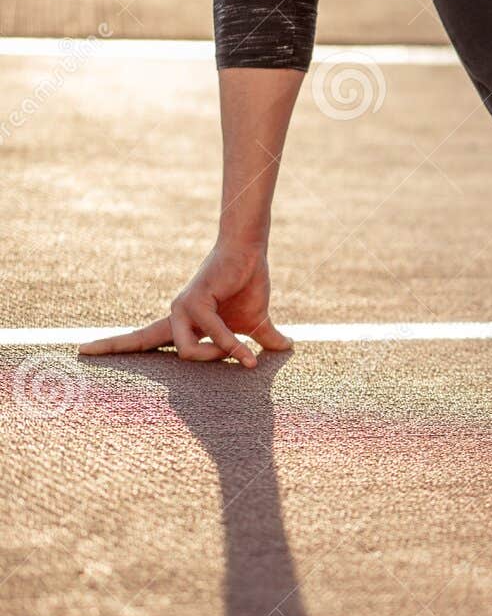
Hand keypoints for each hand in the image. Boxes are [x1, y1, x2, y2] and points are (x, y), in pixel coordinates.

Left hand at [78, 244, 291, 366]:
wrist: (251, 253)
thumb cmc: (249, 284)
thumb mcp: (255, 323)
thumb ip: (261, 340)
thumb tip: (287, 348)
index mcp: (182, 323)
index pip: (142, 338)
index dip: (114, 346)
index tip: (80, 351)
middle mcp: (174, 316)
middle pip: (146, 343)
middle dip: (168, 359)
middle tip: (229, 362)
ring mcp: (182, 308)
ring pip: (188, 351)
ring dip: (221, 358)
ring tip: (245, 360)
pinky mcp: (195, 300)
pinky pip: (211, 334)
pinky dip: (230, 346)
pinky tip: (246, 354)